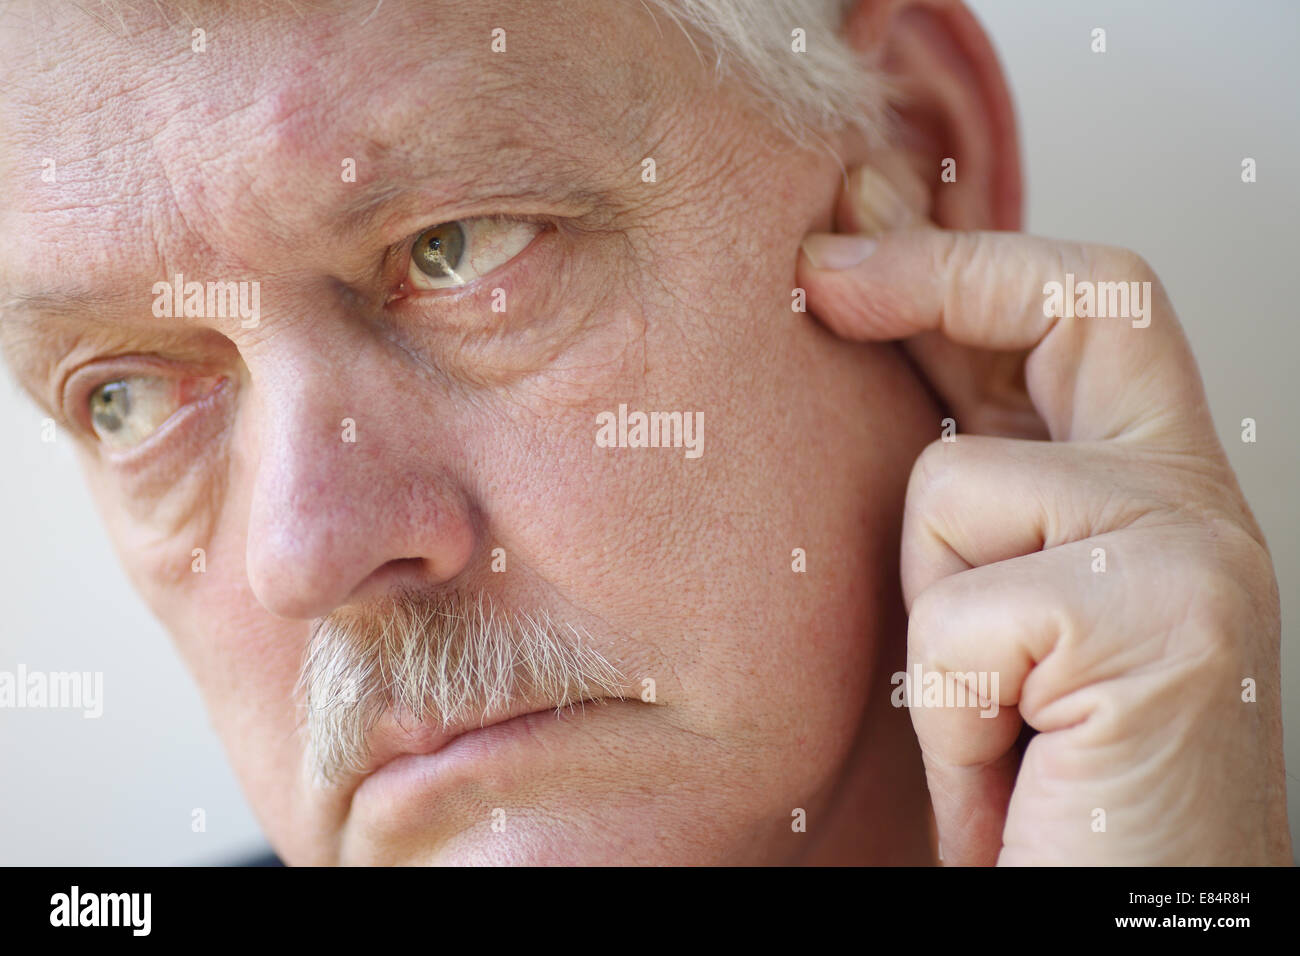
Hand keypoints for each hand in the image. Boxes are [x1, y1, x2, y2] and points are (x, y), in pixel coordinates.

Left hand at [796, 172, 1290, 863]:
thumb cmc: (1042, 791)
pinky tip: (1011, 764)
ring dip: (928, 618)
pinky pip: (965, 612)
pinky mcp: (1169, 619)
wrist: (1123, 927)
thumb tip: (862, 367)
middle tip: (818, 269)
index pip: (1074, 316)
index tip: (840, 243)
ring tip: (989, 719)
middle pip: (1085, 298)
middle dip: (937, 267)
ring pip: (952, 485)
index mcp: (1143, 497)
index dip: (957, 261)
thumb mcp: (981, 619)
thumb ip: (959, 502)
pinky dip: (954, 707)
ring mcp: (1194, 552)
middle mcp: (1191, 504)